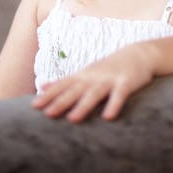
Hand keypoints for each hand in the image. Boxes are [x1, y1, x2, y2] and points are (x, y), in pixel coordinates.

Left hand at [32, 45, 153, 122]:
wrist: (139, 54)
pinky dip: (114, 104)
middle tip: (47, 114)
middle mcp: (94, 77)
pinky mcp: (127, 83)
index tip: (34, 106)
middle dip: (61, 101)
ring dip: (84, 105)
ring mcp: (110, 79)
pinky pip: (120, 95)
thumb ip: (65, 81)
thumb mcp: (85, 72)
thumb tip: (42, 86)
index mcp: (83, 76)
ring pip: (95, 93)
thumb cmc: (109, 67)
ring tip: (72, 119)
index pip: (63, 85)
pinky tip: (108, 117)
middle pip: (76, 90)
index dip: (49, 95)